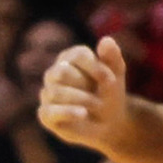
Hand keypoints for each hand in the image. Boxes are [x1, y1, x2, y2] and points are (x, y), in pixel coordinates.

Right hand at [37, 37, 132, 155]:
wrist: (109, 122)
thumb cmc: (110, 93)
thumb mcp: (116, 74)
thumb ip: (112, 57)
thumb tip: (106, 40)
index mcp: (71, 57)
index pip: (77, 55)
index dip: (95, 67)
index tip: (111, 80)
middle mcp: (55, 72)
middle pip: (62, 72)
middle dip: (85, 85)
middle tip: (102, 96)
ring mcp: (48, 93)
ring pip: (55, 92)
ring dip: (81, 100)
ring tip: (97, 105)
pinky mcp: (46, 114)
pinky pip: (49, 111)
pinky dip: (68, 112)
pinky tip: (83, 114)